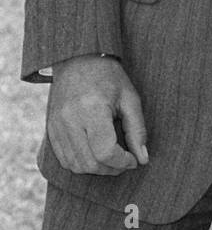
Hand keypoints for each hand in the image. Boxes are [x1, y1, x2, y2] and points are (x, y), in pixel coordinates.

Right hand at [47, 55, 148, 174]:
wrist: (79, 60)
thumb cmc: (109, 77)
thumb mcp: (130, 98)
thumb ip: (137, 130)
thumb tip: (143, 159)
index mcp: (92, 109)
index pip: (105, 151)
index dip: (122, 162)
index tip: (134, 160)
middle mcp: (70, 120)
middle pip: (90, 163)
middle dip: (111, 169)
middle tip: (125, 162)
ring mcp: (57, 126)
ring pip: (75, 165)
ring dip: (96, 169)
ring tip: (111, 160)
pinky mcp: (51, 129)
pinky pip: (64, 159)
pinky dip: (81, 164)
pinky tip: (95, 155)